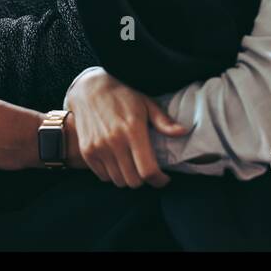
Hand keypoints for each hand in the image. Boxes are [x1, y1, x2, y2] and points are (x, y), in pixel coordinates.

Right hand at [65, 69, 188, 188]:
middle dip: (145, 180)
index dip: (159, 180)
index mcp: (133, 130)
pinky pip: (103, 176)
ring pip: (119, 181)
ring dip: (129, 178)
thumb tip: (183, 132)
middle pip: (134, 181)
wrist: (90, 89)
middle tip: (147, 170)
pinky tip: (118, 162)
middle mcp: (114, 141)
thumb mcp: (146, 104)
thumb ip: (164, 121)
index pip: (147, 170)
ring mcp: (98, 148)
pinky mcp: (87, 151)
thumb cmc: (122, 96)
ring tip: (133, 166)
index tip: (163, 179)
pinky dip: (113, 175)